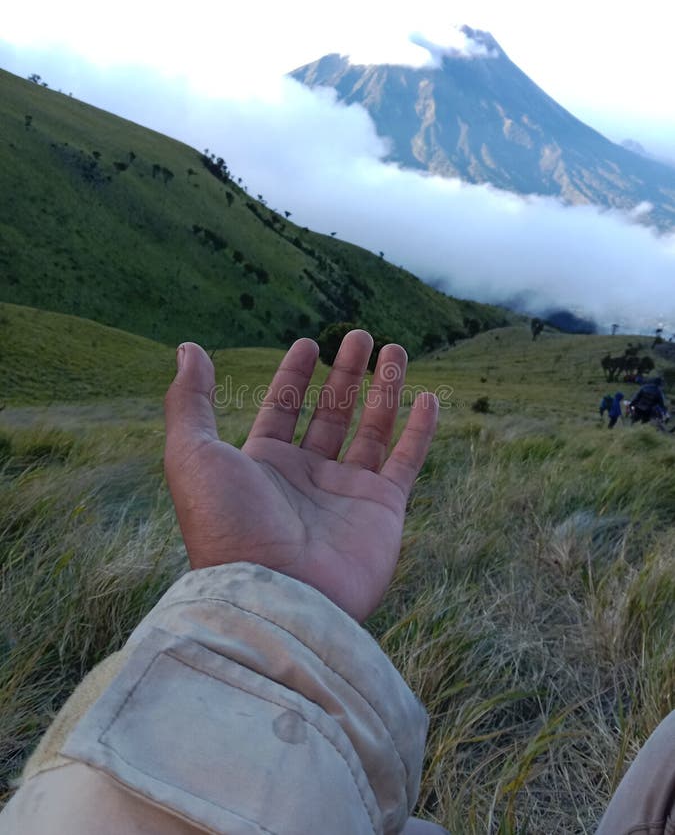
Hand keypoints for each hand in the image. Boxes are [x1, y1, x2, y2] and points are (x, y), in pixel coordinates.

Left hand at [164, 330, 437, 620]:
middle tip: (360, 335)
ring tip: (394, 349)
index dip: (294, 375)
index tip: (308, 342)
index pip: (282, 408)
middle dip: (345, 374)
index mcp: (262, 464)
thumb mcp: (192, 455)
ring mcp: (347, 494)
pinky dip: (420, 431)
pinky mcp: (383, 511)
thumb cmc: (227, 527)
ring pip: (372, 430)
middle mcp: (306, 477)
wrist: (275, 596)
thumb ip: (190, 402)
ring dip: (384, 389)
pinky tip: (427, 397)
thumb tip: (188, 350)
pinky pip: (407, 462)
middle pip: (331, 413)